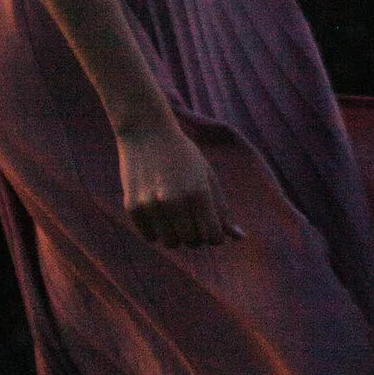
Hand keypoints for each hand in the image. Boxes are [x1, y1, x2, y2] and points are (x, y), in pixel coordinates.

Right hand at [117, 113, 239, 250]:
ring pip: (170, 243)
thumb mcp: (207, 177)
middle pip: (192, 242)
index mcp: (199, 192)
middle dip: (196, 234)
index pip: (213, 237)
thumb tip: (240, 238)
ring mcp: (152, 204)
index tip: (211, 226)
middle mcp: (175, 200)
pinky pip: (150, 236)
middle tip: (191, 217)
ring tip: (175, 216)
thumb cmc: (183, 155)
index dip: (215, 235)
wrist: (146, 131)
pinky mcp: (132, 206)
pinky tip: (158, 212)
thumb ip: (222, 209)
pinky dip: (156, 231)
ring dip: (176, 235)